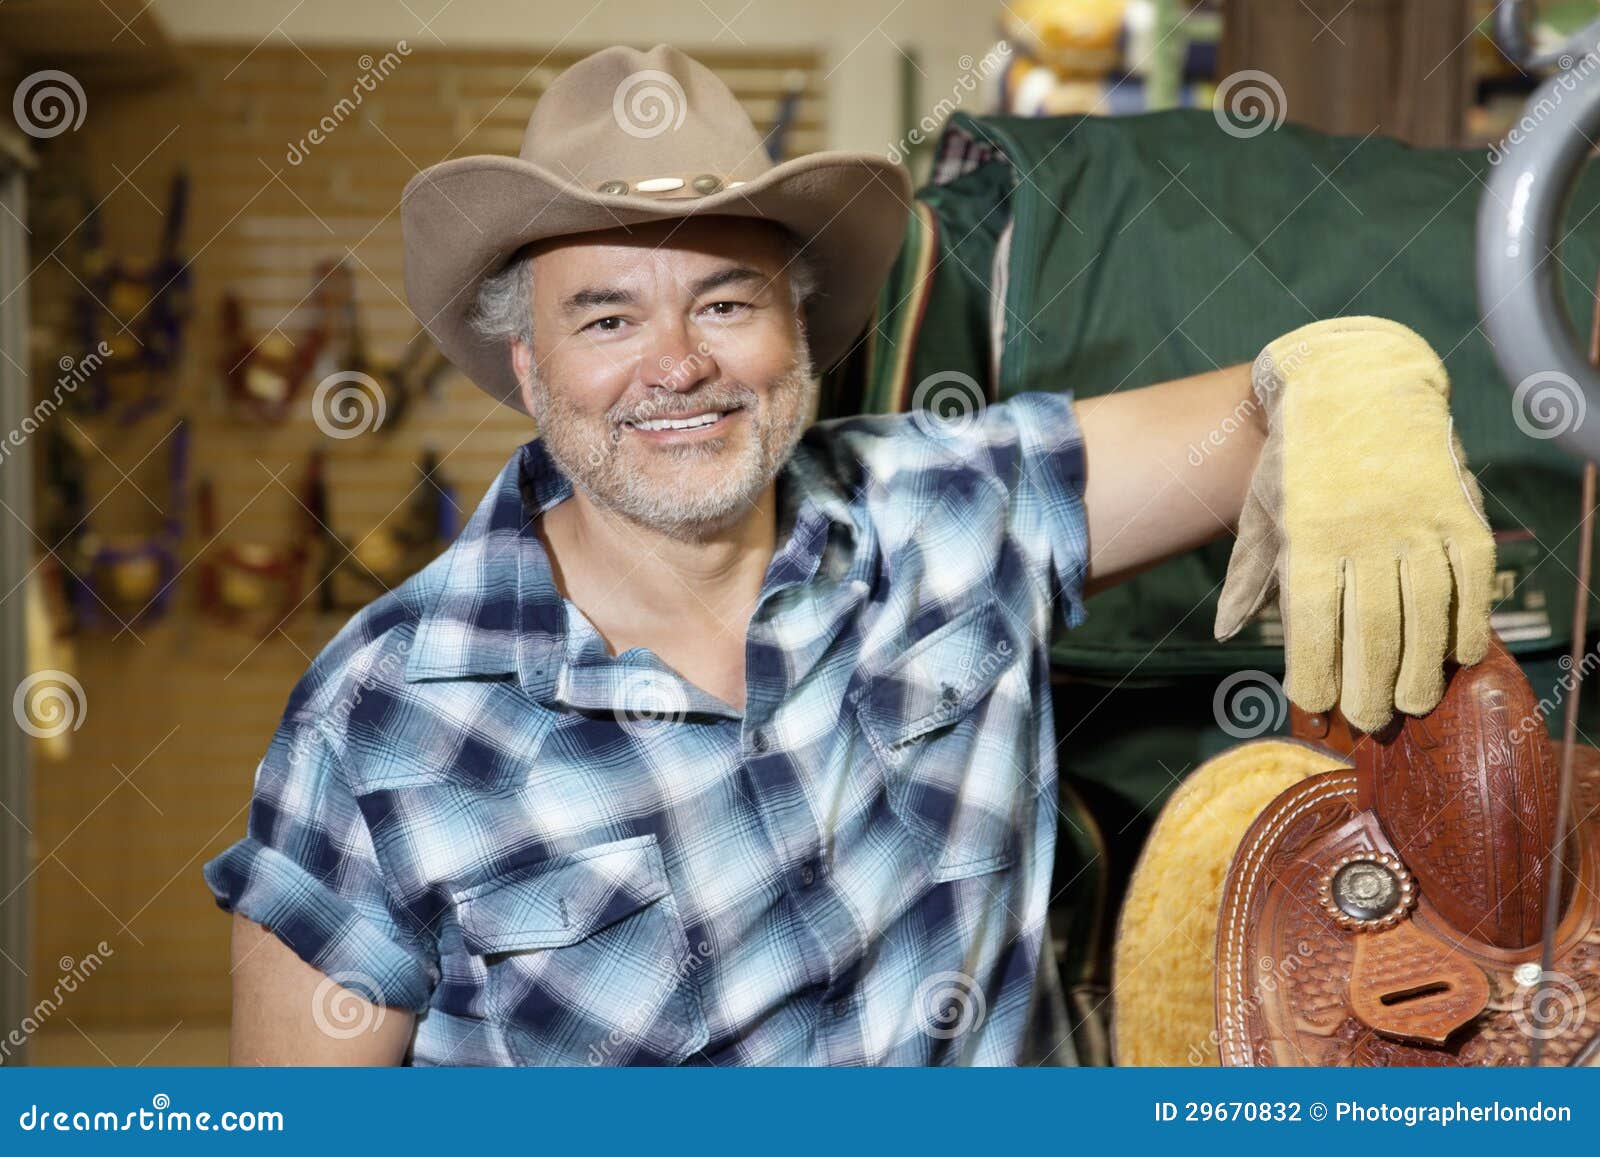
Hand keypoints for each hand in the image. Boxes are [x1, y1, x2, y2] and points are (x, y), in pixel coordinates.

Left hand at [1214, 317, 1496, 732]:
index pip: (1313, 623)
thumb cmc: (1300, 458)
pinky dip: (1467, 622)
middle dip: (1369, 686)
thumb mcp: (1262, 509)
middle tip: (1367, 722)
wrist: (1357, 382)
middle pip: (1374, 628)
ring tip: (1411, 702)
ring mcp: (1417, 521)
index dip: (1316, 674)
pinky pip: (1470, 581)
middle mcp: (1365, 532)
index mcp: (1309, 536)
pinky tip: (1456, 654)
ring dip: (1422, 668)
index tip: (1315, 709)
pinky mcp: (1458, 512)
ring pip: (1427, 612)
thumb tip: (1223, 633)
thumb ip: (1249, 575)